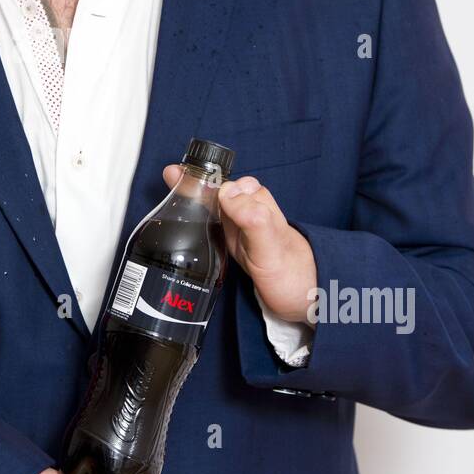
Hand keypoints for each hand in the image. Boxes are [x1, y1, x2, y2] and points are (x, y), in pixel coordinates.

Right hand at [162, 166, 317, 323]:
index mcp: (256, 202)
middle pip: (215, 188)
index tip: (176, 174)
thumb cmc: (292, 272)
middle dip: (191, 181)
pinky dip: (198, 218)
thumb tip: (227, 192)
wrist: (304, 298)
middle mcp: (248, 210)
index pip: (224, 182)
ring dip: (192, 197)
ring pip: (212, 204)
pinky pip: (214, 223)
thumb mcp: (269, 245)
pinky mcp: (235, 244)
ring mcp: (240, 227)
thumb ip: (252, 217)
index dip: (200, 176)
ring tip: (171, 191)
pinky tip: (185, 221)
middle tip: (169, 177)